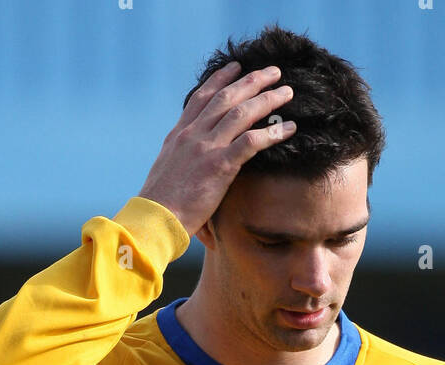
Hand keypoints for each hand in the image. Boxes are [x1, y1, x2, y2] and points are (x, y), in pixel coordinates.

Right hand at [137, 61, 295, 234]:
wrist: (155, 219)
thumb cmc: (160, 205)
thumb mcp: (166, 170)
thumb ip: (181, 157)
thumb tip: (187, 158)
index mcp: (179, 134)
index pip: (202, 97)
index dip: (221, 79)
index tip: (237, 66)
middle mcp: (193, 134)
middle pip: (226, 97)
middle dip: (252, 81)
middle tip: (273, 71)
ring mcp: (207, 148)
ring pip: (242, 113)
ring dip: (267, 99)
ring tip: (287, 92)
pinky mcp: (220, 166)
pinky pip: (252, 142)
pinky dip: (272, 133)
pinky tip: (289, 128)